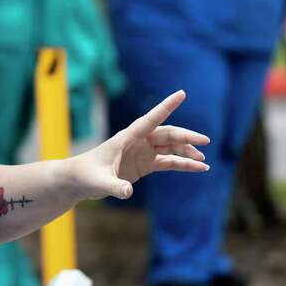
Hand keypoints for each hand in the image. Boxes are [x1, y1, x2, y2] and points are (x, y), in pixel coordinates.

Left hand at [69, 90, 208, 199]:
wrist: (80, 180)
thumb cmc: (87, 176)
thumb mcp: (100, 182)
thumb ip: (114, 187)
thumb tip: (127, 192)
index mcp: (127, 137)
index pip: (150, 119)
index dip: (166, 106)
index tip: (182, 93)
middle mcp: (137, 141)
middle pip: (166, 134)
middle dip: (186, 136)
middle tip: (205, 141)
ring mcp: (142, 152)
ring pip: (170, 147)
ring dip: (187, 152)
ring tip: (202, 162)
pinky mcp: (145, 164)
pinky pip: (168, 161)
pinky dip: (183, 164)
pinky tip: (199, 168)